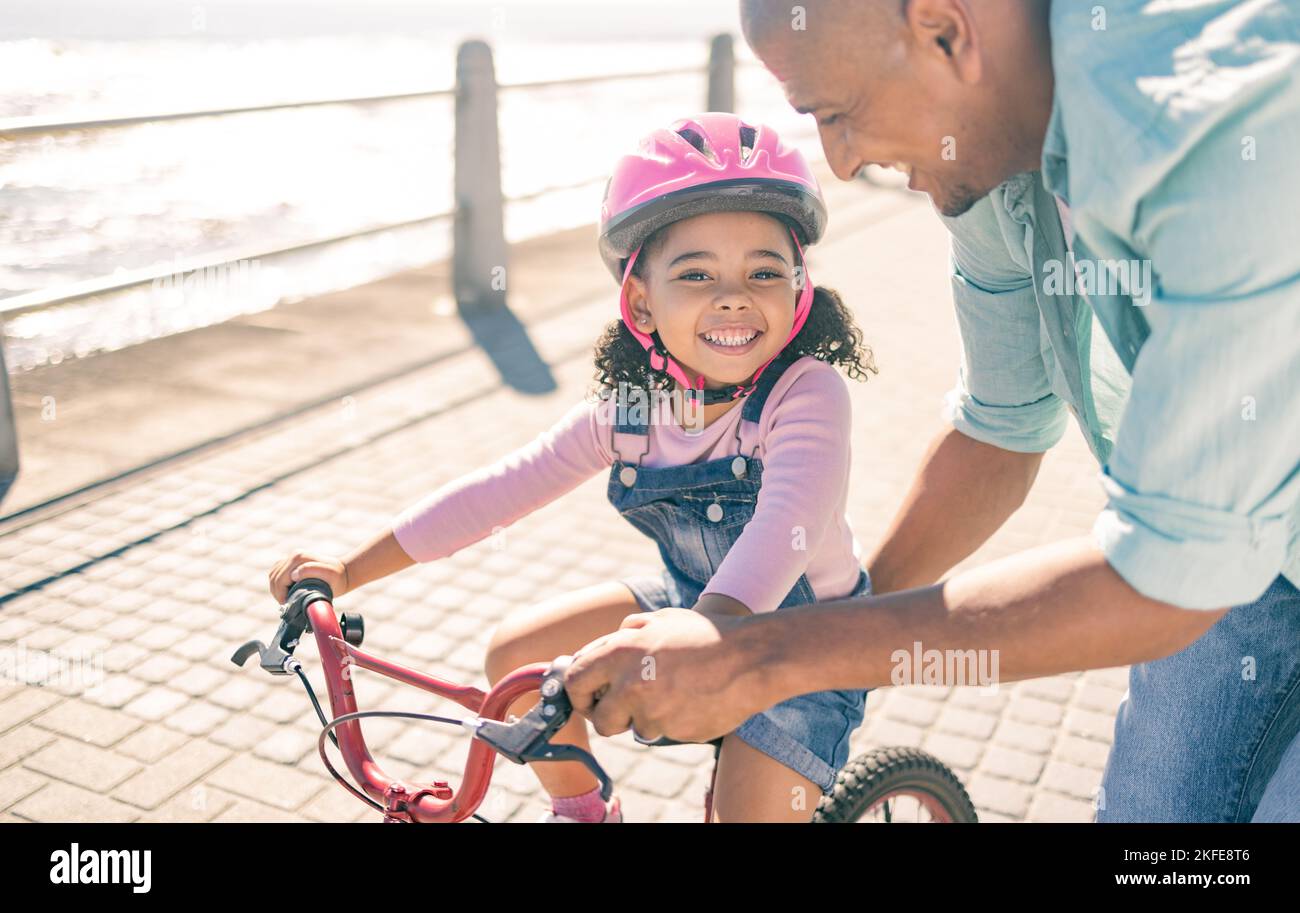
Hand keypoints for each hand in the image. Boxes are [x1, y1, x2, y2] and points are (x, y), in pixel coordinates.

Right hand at [267, 551, 349, 603]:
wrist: (343, 573)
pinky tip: (284, 592)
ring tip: (285, 600)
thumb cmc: (337, 577)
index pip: (279, 579)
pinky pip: (276, 573)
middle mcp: (293, 555)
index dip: (281, 594)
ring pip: (273, 575)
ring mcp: (291, 558)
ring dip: (276, 589)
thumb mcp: (328, 574)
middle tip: (286, 604)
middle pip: (274, 577)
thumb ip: (310, 571)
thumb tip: (293, 574)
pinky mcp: (291, 563)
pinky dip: (277, 584)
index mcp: (299, 558)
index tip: (288, 604)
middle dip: (277, 593)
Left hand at [563, 607, 771, 742]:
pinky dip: (674, 721)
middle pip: (601, 720)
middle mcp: (630, 685)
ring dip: (649, 716)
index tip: (589, 697)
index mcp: (620, 652)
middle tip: (624, 708)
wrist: (750, 658)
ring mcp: (653, 713)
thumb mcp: (661, 620)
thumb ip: (627, 634)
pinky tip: (694, 700)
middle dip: (609, 717)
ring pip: (637, 727)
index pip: (575, 682)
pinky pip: (665, 732)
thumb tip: (602, 649)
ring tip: (677, 691)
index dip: (579, 693)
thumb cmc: (706, 635)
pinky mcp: (675, 732)